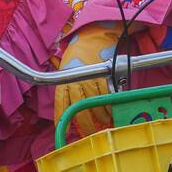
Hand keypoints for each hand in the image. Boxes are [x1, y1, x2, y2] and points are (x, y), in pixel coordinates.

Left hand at [54, 22, 123, 137]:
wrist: (92, 38)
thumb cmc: (78, 56)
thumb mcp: (66, 72)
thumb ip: (67, 90)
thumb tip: (69, 110)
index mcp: (64, 82)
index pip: (60, 105)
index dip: (62, 120)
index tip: (65, 132)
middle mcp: (75, 82)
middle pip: (79, 109)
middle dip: (86, 124)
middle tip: (90, 133)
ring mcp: (89, 80)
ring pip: (94, 104)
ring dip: (100, 116)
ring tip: (104, 122)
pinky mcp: (103, 77)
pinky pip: (106, 96)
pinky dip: (109, 105)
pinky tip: (111, 111)